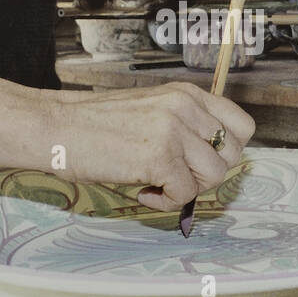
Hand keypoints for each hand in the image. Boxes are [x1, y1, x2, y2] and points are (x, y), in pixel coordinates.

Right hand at [49, 83, 254, 210]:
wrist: (55, 127)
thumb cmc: (95, 124)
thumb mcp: (151, 109)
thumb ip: (183, 124)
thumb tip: (210, 159)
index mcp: (187, 94)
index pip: (241, 125)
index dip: (227, 150)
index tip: (201, 161)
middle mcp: (185, 107)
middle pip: (231, 154)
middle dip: (206, 174)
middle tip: (175, 177)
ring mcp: (173, 131)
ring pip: (214, 175)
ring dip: (187, 188)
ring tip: (156, 185)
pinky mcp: (159, 157)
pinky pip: (185, 194)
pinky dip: (166, 202)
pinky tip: (143, 192)